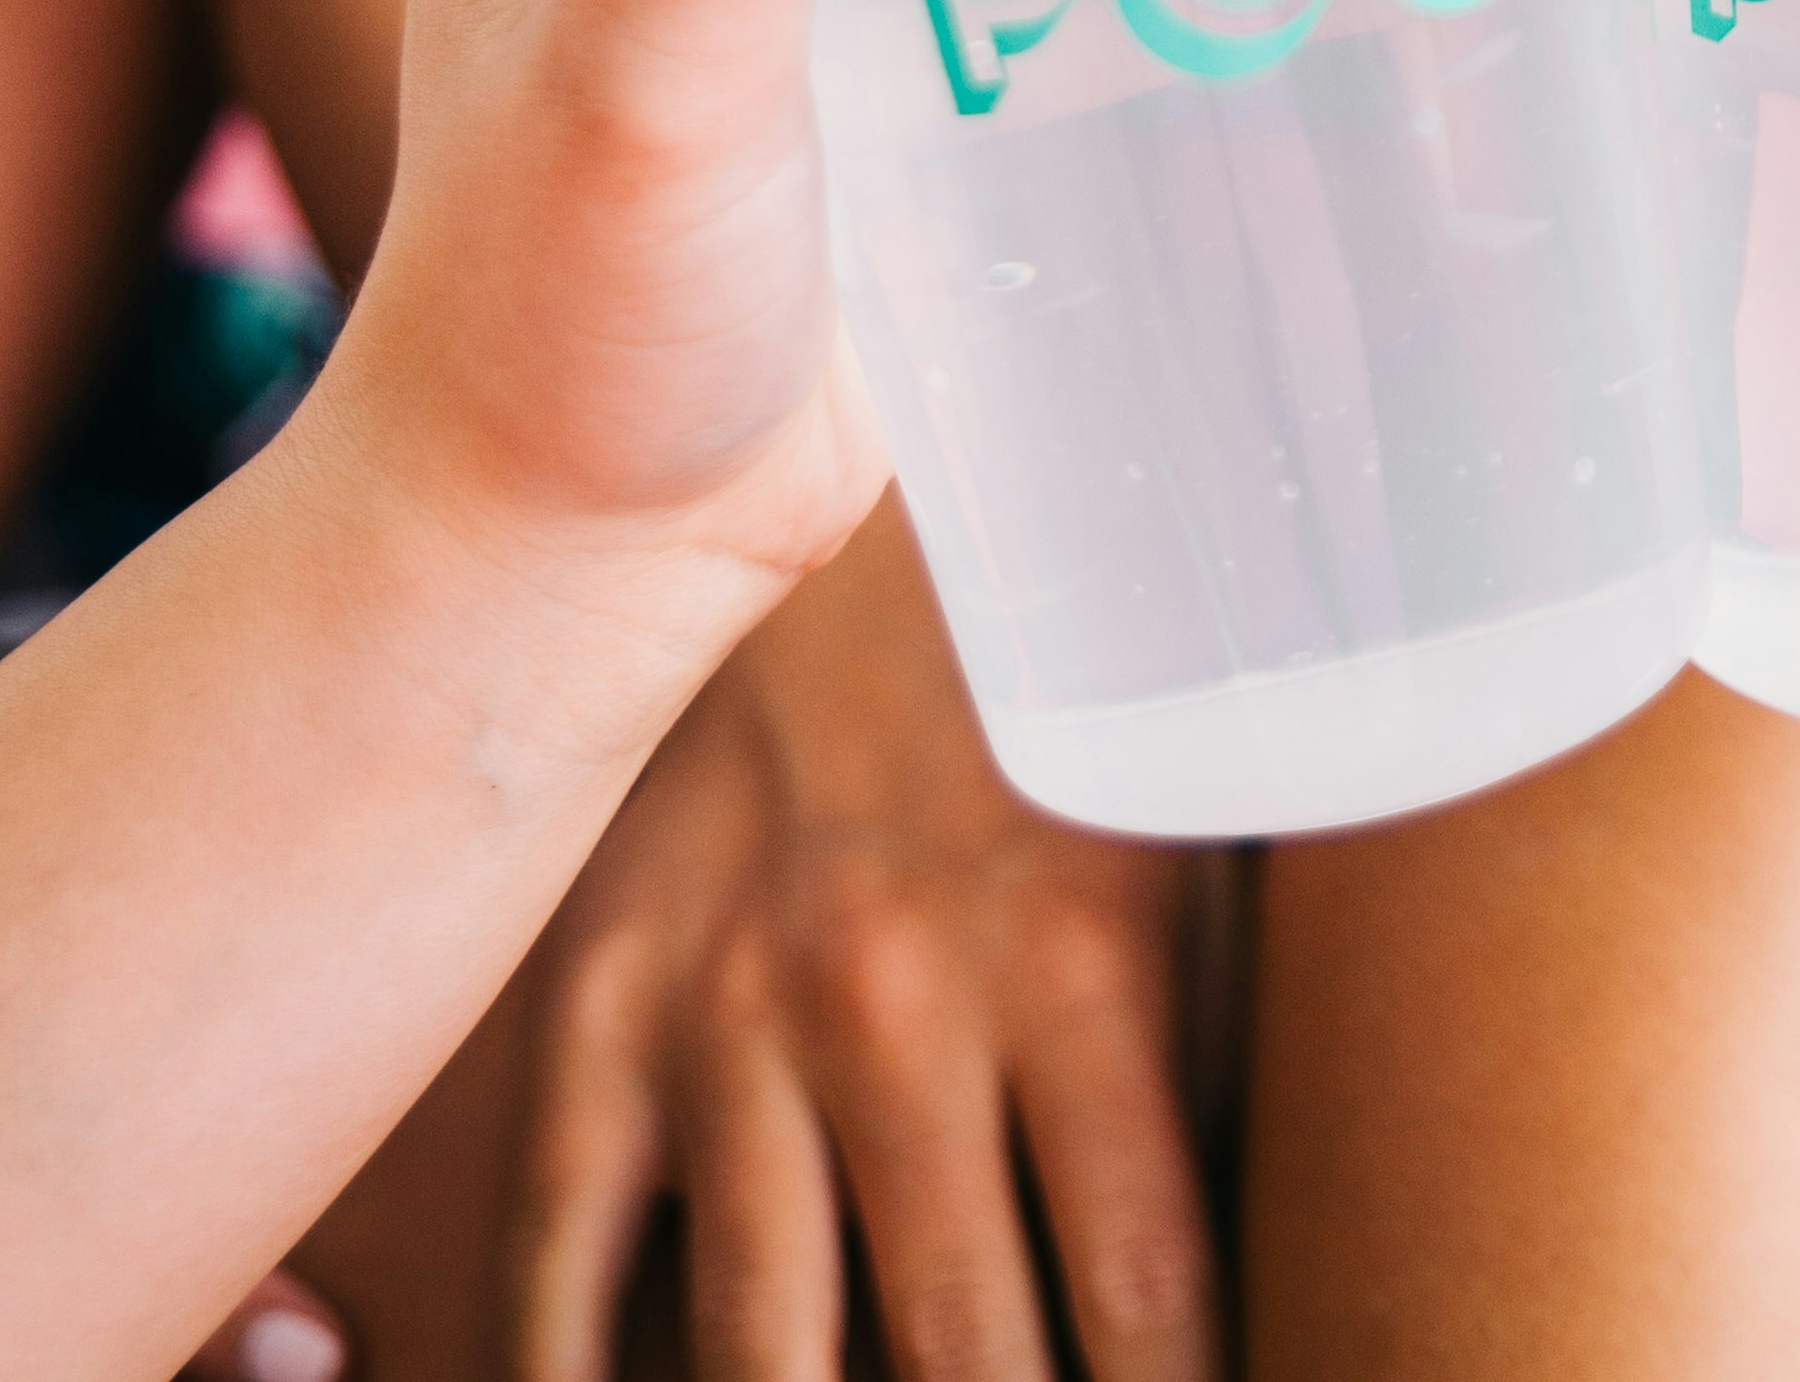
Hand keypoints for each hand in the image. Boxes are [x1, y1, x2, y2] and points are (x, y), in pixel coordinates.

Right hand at [504, 500, 1213, 1381]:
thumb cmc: (1055, 708)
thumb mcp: (1179, 858)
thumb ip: (1199, 1080)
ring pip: (755, 1360)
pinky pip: (559, 1280)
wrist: (827, 503)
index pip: (1144, 1307)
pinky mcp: (589, 1019)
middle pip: (960, 1359)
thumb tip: (1240, 1306)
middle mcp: (893, 1008)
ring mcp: (719, 1021)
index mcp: (1079, 968)